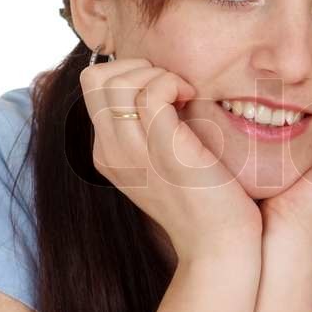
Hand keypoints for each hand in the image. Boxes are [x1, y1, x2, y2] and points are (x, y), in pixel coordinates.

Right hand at [80, 59, 263, 262]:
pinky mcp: (163, 150)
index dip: (130, 74)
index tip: (165, 92)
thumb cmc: (202, 199)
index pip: (94, 87)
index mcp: (107, 151)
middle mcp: (110, 151)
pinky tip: (192, 98)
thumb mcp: (163, 160)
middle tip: (172, 88)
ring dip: (157, 74)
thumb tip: (157, 88)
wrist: (217, 243)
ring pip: (117, 81)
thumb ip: (150, 129)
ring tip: (184, 94)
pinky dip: (173, 83)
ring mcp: (132, 152)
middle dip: (137, 67)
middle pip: (95, 77)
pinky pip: (152, 93)